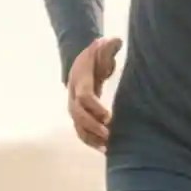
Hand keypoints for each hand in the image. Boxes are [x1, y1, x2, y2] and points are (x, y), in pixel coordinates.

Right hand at [66, 36, 122, 152]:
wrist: (80, 62)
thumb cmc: (95, 56)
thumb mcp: (102, 46)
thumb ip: (109, 45)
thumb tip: (116, 40)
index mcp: (80, 80)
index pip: (84, 96)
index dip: (94, 107)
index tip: (108, 116)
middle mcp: (73, 96)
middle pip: (79, 115)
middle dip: (93, 126)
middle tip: (109, 134)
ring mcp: (74, 108)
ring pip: (78, 126)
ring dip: (92, 138)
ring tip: (107, 147)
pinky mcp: (79, 116)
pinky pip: (81, 132)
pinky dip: (91, 142)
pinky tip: (105, 149)